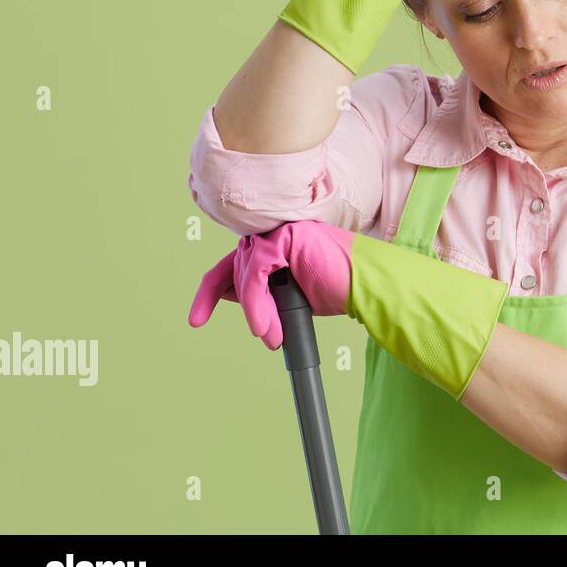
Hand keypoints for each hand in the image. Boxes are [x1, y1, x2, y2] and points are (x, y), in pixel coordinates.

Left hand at [188, 220, 357, 350]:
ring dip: (254, 310)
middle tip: (240, 331)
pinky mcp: (285, 237)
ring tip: (271, 336)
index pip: (234, 264)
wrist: (370, 287)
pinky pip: (254, 273)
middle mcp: (276, 232)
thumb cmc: (340, 290)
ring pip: (244, 272)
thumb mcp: (290, 297)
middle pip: (233, 266)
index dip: (210, 291)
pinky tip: (267, 326)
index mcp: (277, 244)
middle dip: (226, 301)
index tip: (196, 320)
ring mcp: (280, 230)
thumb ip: (262, 291)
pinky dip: (255, 303)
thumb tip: (228, 294)